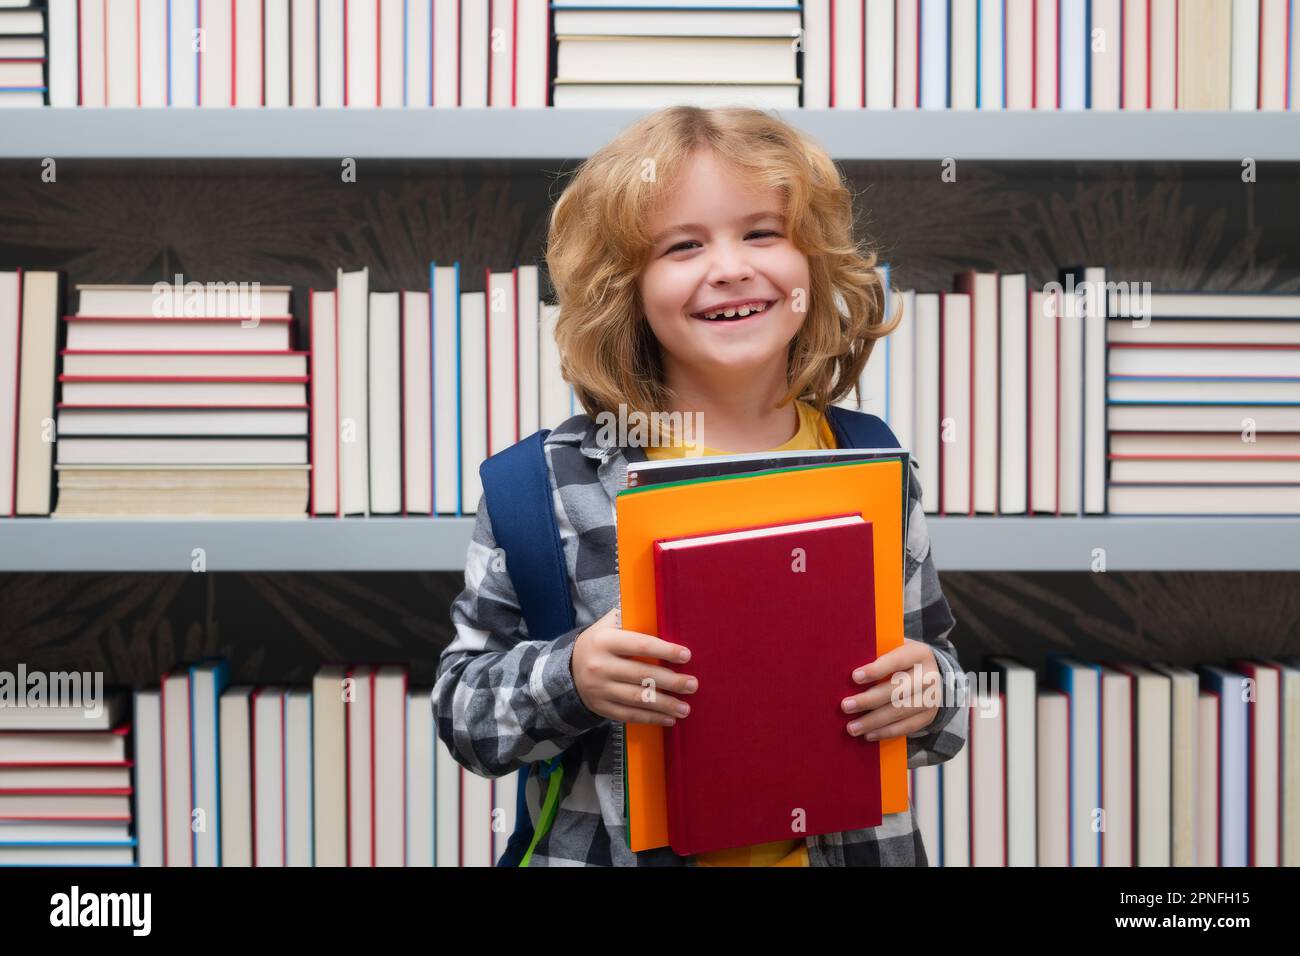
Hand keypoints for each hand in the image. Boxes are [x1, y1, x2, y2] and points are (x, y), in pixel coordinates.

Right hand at [571, 608, 697, 726]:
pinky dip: (651, 718)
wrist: (569, 668)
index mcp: (605, 641)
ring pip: (638, 699)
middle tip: (693, 684)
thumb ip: (632, 619)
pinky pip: (629, 715)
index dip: (665, 651)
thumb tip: (664, 614)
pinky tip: (668, 719)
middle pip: (643, 675)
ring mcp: (599, 689)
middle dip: (672, 682)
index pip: (640, 645)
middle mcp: (600, 666)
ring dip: (665, 705)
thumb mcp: (609, 624)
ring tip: (685, 708)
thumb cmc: (601, 642)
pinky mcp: (601, 707)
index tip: (686, 655)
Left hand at [840, 639, 939, 740]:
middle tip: (845, 706)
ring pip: (900, 711)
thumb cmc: (900, 660)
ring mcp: (932, 698)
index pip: (897, 661)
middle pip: (897, 690)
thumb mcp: (894, 649)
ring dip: (873, 721)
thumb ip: (876, 655)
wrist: (930, 675)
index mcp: (919, 654)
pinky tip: (868, 735)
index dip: (876, 669)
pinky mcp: (929, 716)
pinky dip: (886, 732)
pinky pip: (906, 727)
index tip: (855, 677)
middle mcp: (929, 676)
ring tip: (852, 727)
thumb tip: (848, 665)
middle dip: (869, 700)